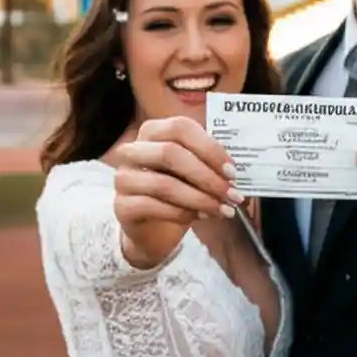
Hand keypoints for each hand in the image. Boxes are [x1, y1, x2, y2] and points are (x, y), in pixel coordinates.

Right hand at [114, 116, 241, 267]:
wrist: (152, 228)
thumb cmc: (176, 190)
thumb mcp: (193, 171)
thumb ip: (209, 163)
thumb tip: (234, 171)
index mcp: (153, 131)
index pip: (181, 128)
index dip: (209, 148)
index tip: (232, 171)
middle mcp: (133, 151)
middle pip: (170, 153)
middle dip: (207, 176)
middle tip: (231, 193)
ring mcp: (123, 178)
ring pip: (164, 184)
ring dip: (200, 198)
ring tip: (222, 209)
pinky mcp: (122, 206)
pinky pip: (154, 207)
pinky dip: (183, 213)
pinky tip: (200, 217)